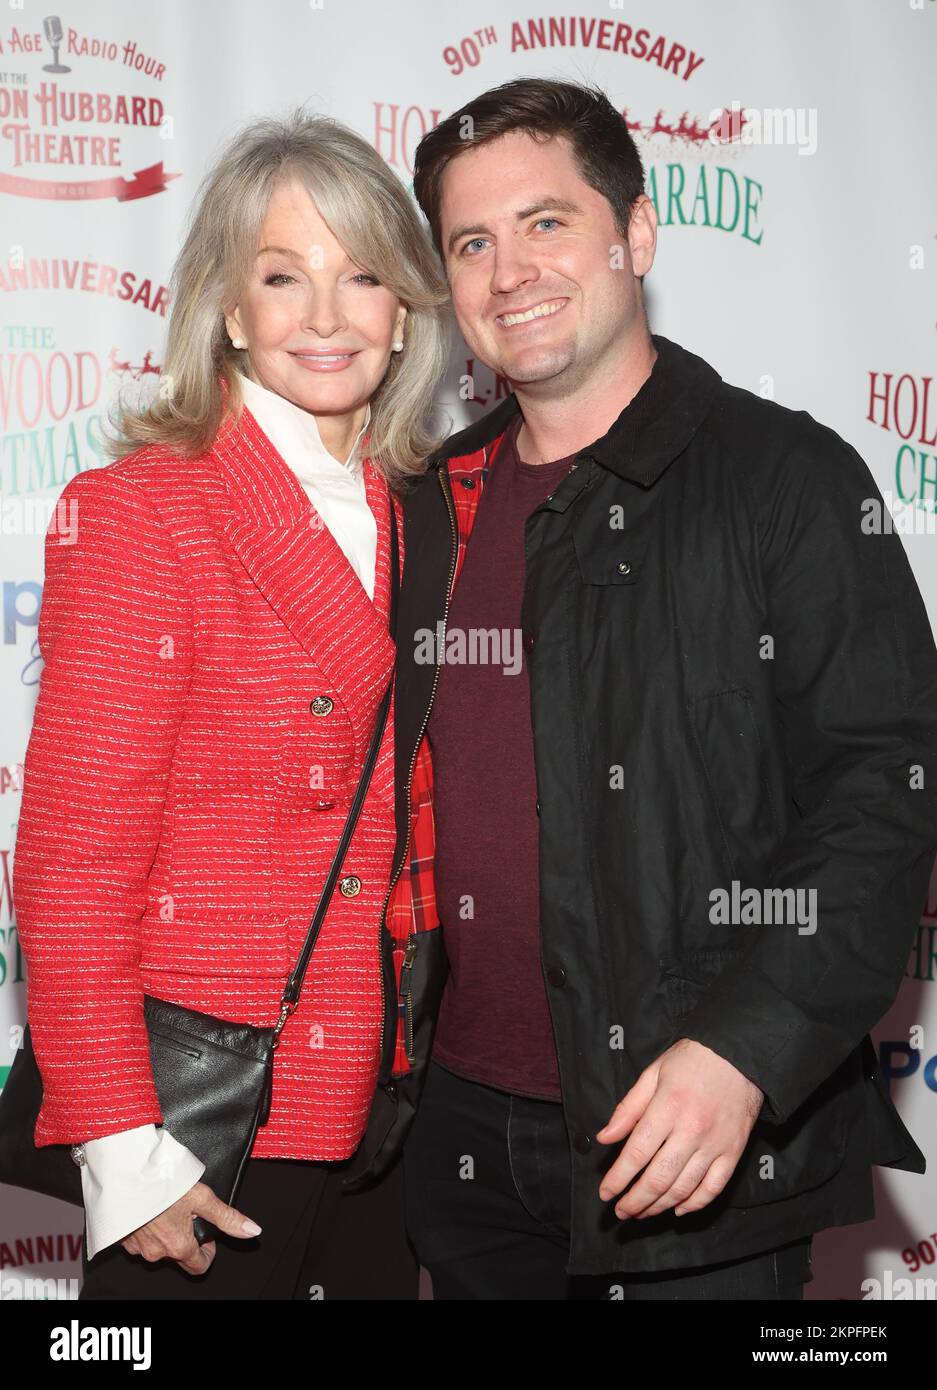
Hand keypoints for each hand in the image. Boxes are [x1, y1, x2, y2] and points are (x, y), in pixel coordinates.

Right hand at [119, 1180, 261, 1273]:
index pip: (200, 1266)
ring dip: (165, 1231)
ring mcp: (138, 1248)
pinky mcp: (123, 1239)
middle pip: (179, 1255)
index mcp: (179, 1247)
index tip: (207, 1233)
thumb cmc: (162, 1184)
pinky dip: (147, 1227)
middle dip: (186, 1236)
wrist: (125, 1176)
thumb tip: (252, 1231)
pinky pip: (140, 1239)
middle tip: (186, 1210)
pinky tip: (150, 1207)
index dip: (208, 1250)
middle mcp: (158, 1253)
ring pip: (159, 1247)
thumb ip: (227, 1217)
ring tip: (167, 1204)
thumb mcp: (202, 1197)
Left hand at [594, 1038, 763, 1219]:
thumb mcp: (653, 1073)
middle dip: (635, 1200)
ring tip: (642, 1214)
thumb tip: (604, 1137)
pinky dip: (694, 1204)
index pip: (637, 1153)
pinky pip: (713, 1188)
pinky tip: (678, 1210)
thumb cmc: (692, 1060)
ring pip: (683, 1188)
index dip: (618, 1178)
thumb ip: (628, 1108)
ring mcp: (715, 1144)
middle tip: (620, 1212)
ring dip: (659, 1206)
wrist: (740, 1056)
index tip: (605, 1193)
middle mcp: (691, 1130)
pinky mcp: (733, 1152)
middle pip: (658, 1178)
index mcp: (668, 1108)